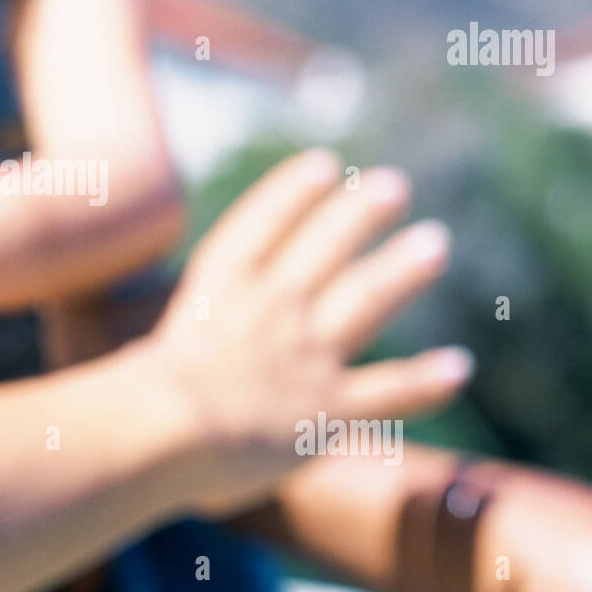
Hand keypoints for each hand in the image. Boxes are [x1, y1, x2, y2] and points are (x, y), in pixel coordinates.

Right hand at [144, 149, 471, 512]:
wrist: (164, 427)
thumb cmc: (132, 404)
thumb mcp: (142, 362)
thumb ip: (171, 358)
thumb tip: (159, 368)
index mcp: (219, 290)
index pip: (261, 224)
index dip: (293, 190)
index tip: (323, 164)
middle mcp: (270, 309)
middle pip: (324, 247)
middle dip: (360, 213)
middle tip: (394, 186)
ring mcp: (305, 354)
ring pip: (367, 299)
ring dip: (402, 269)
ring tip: (436, 242)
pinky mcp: (329, 409)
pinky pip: (389, 391)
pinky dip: (427, 381)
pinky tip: (459, 367)